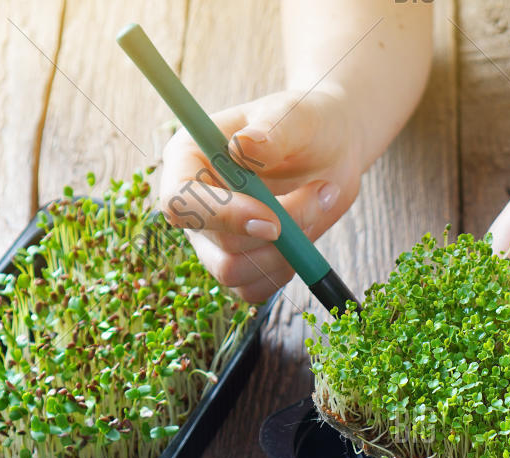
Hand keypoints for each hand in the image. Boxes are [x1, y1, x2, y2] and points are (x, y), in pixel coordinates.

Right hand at [159, 88, 362, 302]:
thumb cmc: (307, 124)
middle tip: (323, 191)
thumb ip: (272, 132)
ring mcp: (212, 236)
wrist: (330, 147)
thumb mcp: (296, 117)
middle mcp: (193, 201)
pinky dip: (286, 269)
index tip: (273, 221)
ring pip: (234, 272)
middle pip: (217, 244)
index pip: (179, 203)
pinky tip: (307, 233)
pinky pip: (252, 289)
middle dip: (278, 232)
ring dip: (287, 251)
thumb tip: (244, 146)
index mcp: (189, 157)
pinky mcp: (238, 261)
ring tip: (320, 201)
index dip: (222, 217)